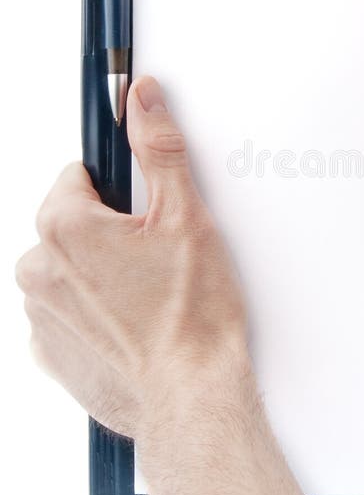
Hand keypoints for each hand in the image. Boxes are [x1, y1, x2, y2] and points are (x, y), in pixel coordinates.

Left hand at [15, 75, 249, 446]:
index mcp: (65, 228)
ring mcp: (41, 316)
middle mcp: (39, 271)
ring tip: (149, 293)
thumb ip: (159, 149)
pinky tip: (133, 321)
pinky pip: (67, 313)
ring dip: (100, 272)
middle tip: (156, 254)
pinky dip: (94, 312)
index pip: (75, 176)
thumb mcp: (185, 215)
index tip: (139, 206)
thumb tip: (142, 100)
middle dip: (108, 231)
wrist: (191, 394)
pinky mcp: (52, 353)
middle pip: (71, 224)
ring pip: (68, 269)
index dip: (117, 188)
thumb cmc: (191, 314)